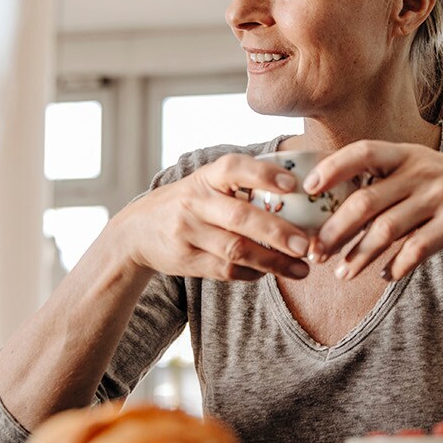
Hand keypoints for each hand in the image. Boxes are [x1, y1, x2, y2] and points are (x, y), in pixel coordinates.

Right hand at [113, 154, 313, 281]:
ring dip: (273, 262)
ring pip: (236, 250)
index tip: (294, 185)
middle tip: (306, 245)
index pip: (234, 168)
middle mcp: (195, 203)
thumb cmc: (189, 203)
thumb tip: (300, 195)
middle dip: (277, 232)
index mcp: (206, 178)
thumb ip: (242, 186)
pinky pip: (226, 271)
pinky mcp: (186, 261)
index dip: (264, 175)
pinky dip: (253, 273)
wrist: (136, 231)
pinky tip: (270, 273)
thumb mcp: (206, 184)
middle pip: (240, 218)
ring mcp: (188, 233)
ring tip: (302, 269)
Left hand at [305, 141, 442, 279]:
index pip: (362, 152)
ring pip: (387, 229)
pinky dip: (397, 265)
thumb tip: (337, 208)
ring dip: (359, 255)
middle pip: (365, 201)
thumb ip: (388, 183)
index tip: (307, 188)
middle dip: (335, 230)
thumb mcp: (424, 171)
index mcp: (407, 155)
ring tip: (342, 274)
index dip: (332, 167)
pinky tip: (385, 276)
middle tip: (315, 252)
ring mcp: (440, 196)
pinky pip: (418, 248)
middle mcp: (421, 172)